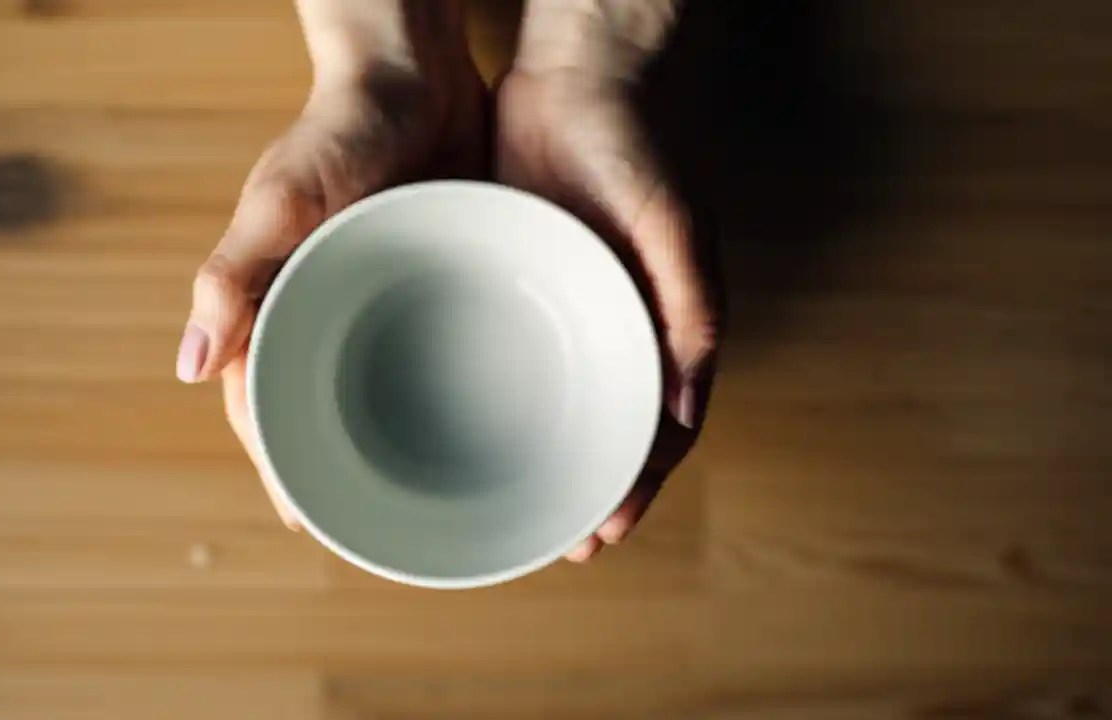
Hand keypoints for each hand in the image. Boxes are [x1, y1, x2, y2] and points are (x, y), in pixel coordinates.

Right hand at [176, 0, 484, 528]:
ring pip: (373, 384)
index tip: (305, 517)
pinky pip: (426, 348)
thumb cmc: (340, 126)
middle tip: (366, 521)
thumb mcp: (282, 198)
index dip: (277, 461)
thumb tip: (188, 366)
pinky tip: (463, 420)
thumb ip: (234, 272)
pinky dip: (434, 388)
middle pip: (318, 403)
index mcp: (276, 296)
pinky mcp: (430, 279)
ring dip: (384, 434)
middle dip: (331, 463)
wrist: (415, 73)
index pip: (261, 397)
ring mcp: (378, 296)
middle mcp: (323, 305)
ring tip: (415, 491)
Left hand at [497, 0, 717, 560]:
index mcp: (662, 327)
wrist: (577, 76)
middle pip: (607, 428)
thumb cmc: (638, 148)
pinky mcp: (523, 280)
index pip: (657, 430)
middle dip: (586, 489)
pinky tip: (481, 422)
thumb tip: (688, 409)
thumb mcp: (676, 232)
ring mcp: (570, 307)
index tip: (601, 534)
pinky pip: (520, 353)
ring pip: (561, 401)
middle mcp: (617, 327)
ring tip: (515, 502)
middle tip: (556, 540)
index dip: (634, 487)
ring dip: (546, 455)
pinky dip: (510, 397)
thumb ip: (692, 314)